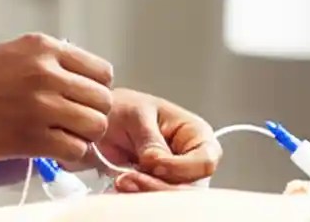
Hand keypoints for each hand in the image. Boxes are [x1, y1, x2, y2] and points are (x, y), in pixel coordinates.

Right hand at [0, 33, 113, 163]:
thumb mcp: (9, 53)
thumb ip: (46, 60)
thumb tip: (82, 77)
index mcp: (43, 46)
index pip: (102, 71)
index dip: (95, 90)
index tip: (79, 101)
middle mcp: (46, 71)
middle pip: (104, 99)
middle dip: (92, 114)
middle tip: (71, 124)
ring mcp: (40, 105)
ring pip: (96, 125)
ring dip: (83, 136)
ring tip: (62, 136)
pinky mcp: (31, 137)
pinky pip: (76, 150)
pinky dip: (69, 155)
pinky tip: (50, 150)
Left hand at [95, 89, 221, 188]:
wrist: (104, 120)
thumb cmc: (126, 108)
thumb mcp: (137, 115)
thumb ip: (151, 139)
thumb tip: (159, 161)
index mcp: (196, 134)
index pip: (205, 161)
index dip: (181, 168)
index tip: (154, 164)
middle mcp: (191, 159)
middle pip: (190, 187)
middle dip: (159, 186)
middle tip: (129, 178)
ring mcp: (175, 177)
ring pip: (171, 197)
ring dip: (145, 192)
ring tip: (122, 179)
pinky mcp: (157, 187)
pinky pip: (153, 200)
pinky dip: (137, 195)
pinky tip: (122, 184)